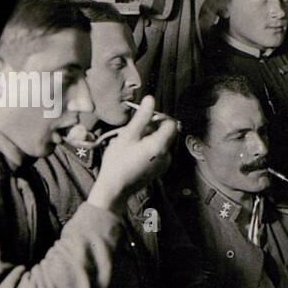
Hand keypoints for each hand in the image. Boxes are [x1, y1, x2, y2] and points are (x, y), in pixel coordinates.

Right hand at [88, 95, 177, 214]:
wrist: (115, 188)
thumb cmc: (118, 161)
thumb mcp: (128, 135)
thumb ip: (142, 117)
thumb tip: (150, 99)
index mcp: (160, 145)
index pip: (171, 123)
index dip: (159, 118)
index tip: (145, 120)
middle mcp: (167, 155)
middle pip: (167, 133)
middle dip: (152, 129)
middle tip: (134, 133)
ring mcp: (165, 164)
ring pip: (162, 142)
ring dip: (149, 139)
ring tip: (132, 144)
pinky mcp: (159, 170)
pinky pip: (159, 153)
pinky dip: (149, 149)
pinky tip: (135, 153)